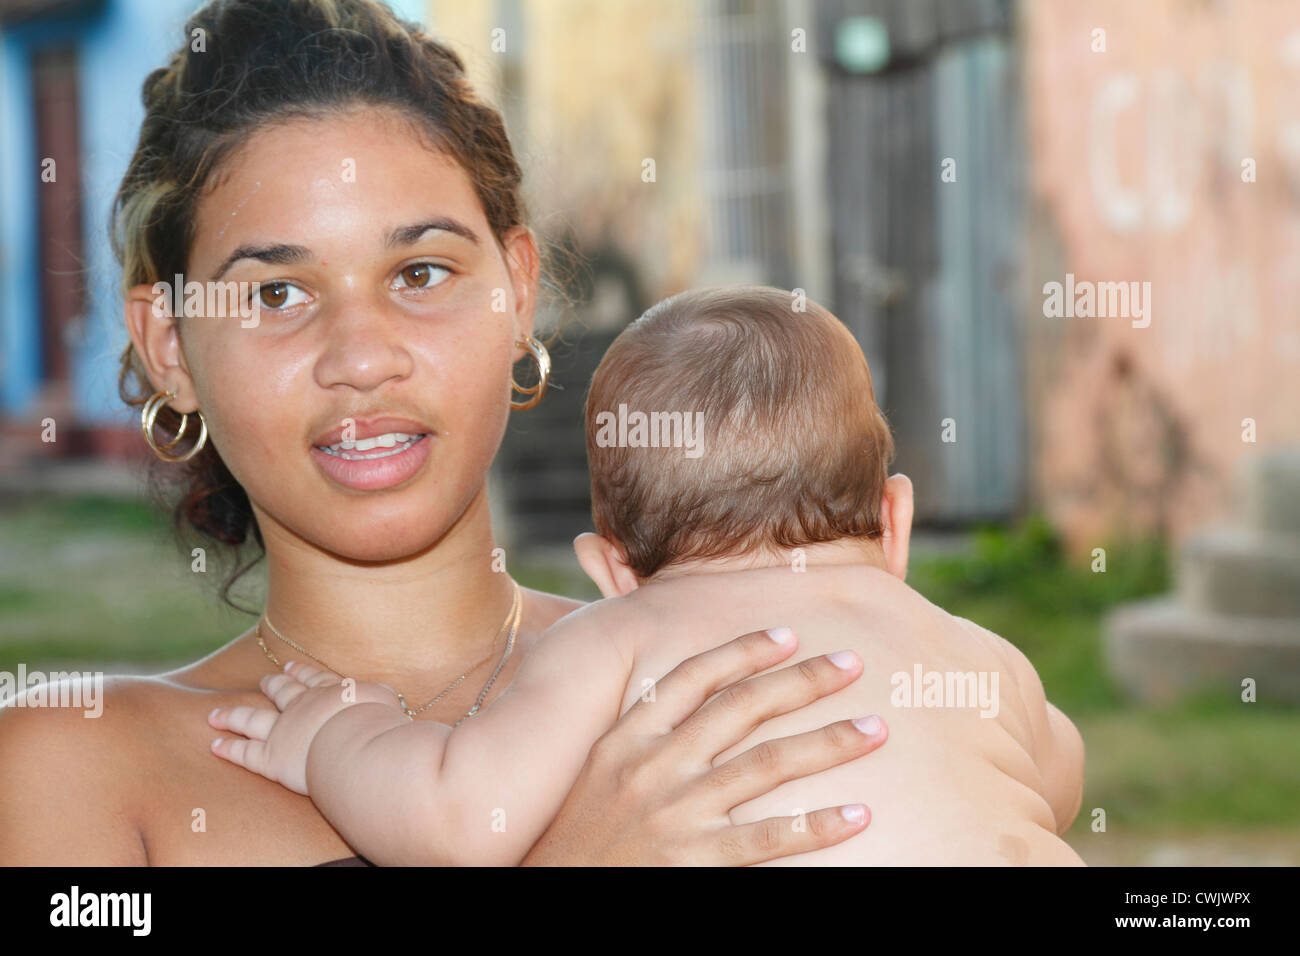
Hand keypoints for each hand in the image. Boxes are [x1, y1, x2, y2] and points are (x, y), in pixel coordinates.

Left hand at [208, 660, 401, 794]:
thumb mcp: (387, 701)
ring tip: (216, 714)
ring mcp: (283, 731)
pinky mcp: (272, 758)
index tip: (292, 667)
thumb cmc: (379, 723)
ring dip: (233, 716)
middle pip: (282, 693)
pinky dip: (229, 748)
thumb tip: (388, 698)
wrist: (358, 743)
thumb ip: (382, 698)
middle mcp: (303, 707)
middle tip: (265, 680)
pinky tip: (215, 744)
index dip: (302, 673)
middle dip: (272, 685)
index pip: (314, 679)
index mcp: (332, 692)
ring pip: (252, 719)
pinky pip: (245, 753)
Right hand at [520, 627, 887, 864]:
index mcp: (626, 738)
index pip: (694, 678)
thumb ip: (637, 733)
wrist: (547, 892)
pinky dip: (817, 824)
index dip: (744, 651)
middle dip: (802, 681)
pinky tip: (858, 813)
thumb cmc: (573, 834)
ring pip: (767, 765)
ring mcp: (675, 814)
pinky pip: (769, 839)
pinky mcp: (694, 863)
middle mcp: (653, 767)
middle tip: (851, 663)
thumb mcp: (594, 771)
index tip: (788, 636)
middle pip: (742, 709)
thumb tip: (683, 697)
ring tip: (875, 729)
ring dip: (827, 742)